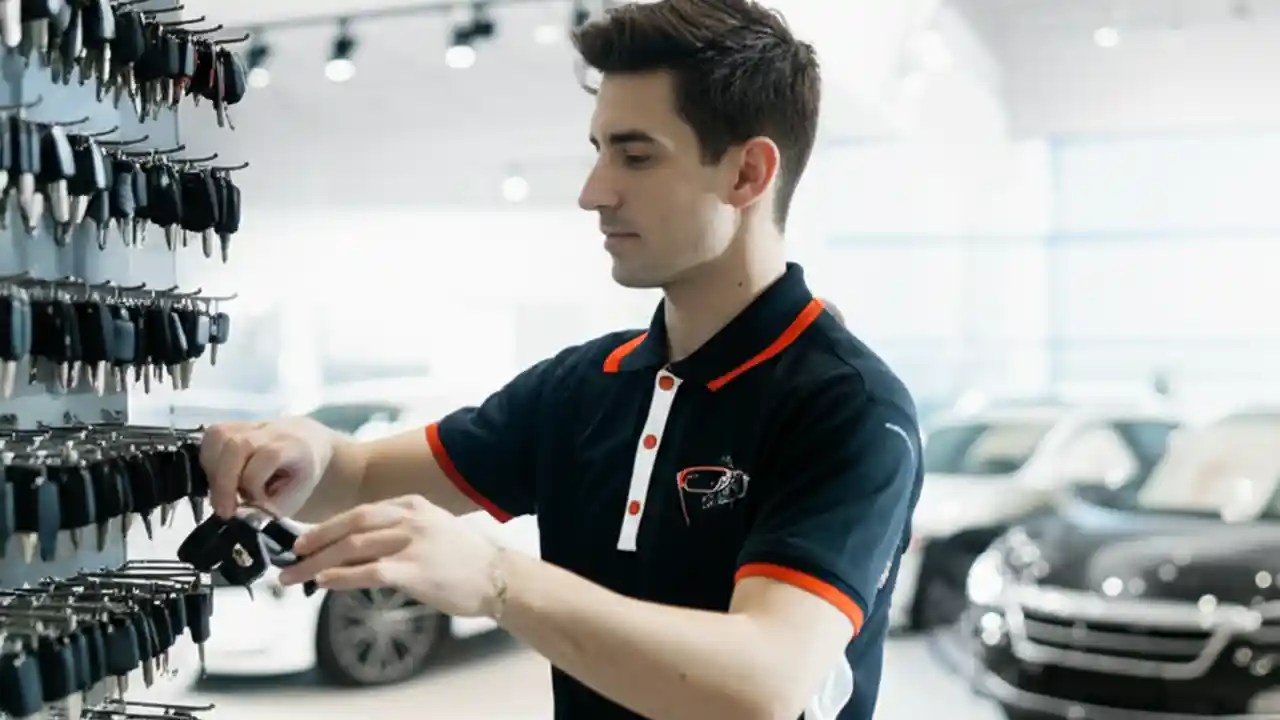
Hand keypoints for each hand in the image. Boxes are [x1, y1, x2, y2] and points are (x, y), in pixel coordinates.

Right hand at [199, 417, 340, 518]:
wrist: (308, 441)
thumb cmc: (302, 473)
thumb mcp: (299, 495)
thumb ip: (273, 508)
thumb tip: (246, 516)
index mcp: (293, 445)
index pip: (268, 456)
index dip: (255, 483)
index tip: (256, 504)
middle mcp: (269, 430)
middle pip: (236, 445)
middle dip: (225, 482)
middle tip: (225, 510)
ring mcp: (248, 424)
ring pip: (217, 438)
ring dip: (212, 472)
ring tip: (224, 493)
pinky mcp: (231, 425)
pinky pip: (210, 438)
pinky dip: (207, 461)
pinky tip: (219, 478)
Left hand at [279, 494, 504, 618]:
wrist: (499, 578)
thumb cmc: (464, 559)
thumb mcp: (432, 529)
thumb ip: (398, 531)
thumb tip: (357, 547)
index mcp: (411, 505)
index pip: (359, 511)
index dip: (327, 526)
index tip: (305, 540)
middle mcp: (409, 519)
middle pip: (350, 524)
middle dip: (315, 539)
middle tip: (292, 554)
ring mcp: (412, 543)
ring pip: (352, 547)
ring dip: (317, 563)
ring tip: (293, 576)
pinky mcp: (415, 571)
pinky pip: (368, 571)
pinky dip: (340, 577)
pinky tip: (322, 583)